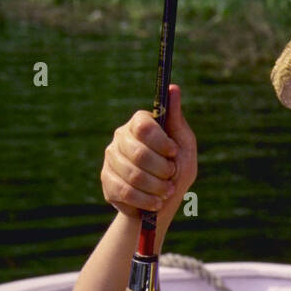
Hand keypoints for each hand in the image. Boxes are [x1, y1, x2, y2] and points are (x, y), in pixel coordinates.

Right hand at [100, 85, 196, 227]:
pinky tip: (155, 203)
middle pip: (139, 154)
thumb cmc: (176, 169)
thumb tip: (174, 88)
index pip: (143, 126)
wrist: (162, 202)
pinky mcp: (106, 181)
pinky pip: (125, 192)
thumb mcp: (184, 145)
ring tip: (166, 192)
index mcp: (139, 123)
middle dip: (162, 171)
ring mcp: (111, 159)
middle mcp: (121, 137)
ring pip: (133, 175)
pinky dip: (145, 200)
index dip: (161, 143)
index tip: (173, 153)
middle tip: (171, 177)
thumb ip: (177, 119)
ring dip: (157, 188)